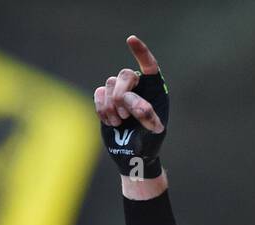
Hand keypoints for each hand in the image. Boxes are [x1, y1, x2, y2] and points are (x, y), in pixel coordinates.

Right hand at [94, 36, 168, 180]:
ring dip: (114, 107)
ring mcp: (120, 91)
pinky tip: (111, 123)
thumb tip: (133, 103)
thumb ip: (146, 115)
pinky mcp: (106, 99)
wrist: (133, 154)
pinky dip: (103, 110)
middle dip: (123, 94)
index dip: (140, 52)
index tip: (130, 39)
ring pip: (110, 84)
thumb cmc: (149, 142)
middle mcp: (138, 86)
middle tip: (127, 115)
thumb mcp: (153, 131)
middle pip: (124, 75)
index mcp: (155, 90)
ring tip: (120, 123)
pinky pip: (99, 94)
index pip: (149, 65)